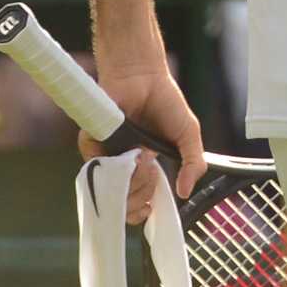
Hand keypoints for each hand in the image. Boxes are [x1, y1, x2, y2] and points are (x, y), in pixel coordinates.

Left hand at [86, 60, 204, 223]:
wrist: (146, 76)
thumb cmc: (166, 103)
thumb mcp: (188, 136)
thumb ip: (192, 164)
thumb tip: (185, 193)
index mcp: (142, 167)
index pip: (136, 201)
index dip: (140, 211)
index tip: (150, 209)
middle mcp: (122, 165)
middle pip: (123, 201)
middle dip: (141, 196)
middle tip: (153, 172)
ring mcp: (107, 155)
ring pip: (110, 188)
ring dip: (131, 182)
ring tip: (145, 160)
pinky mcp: (93, 142)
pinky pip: (95, 165)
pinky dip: (115, 166)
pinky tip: (133, 153)